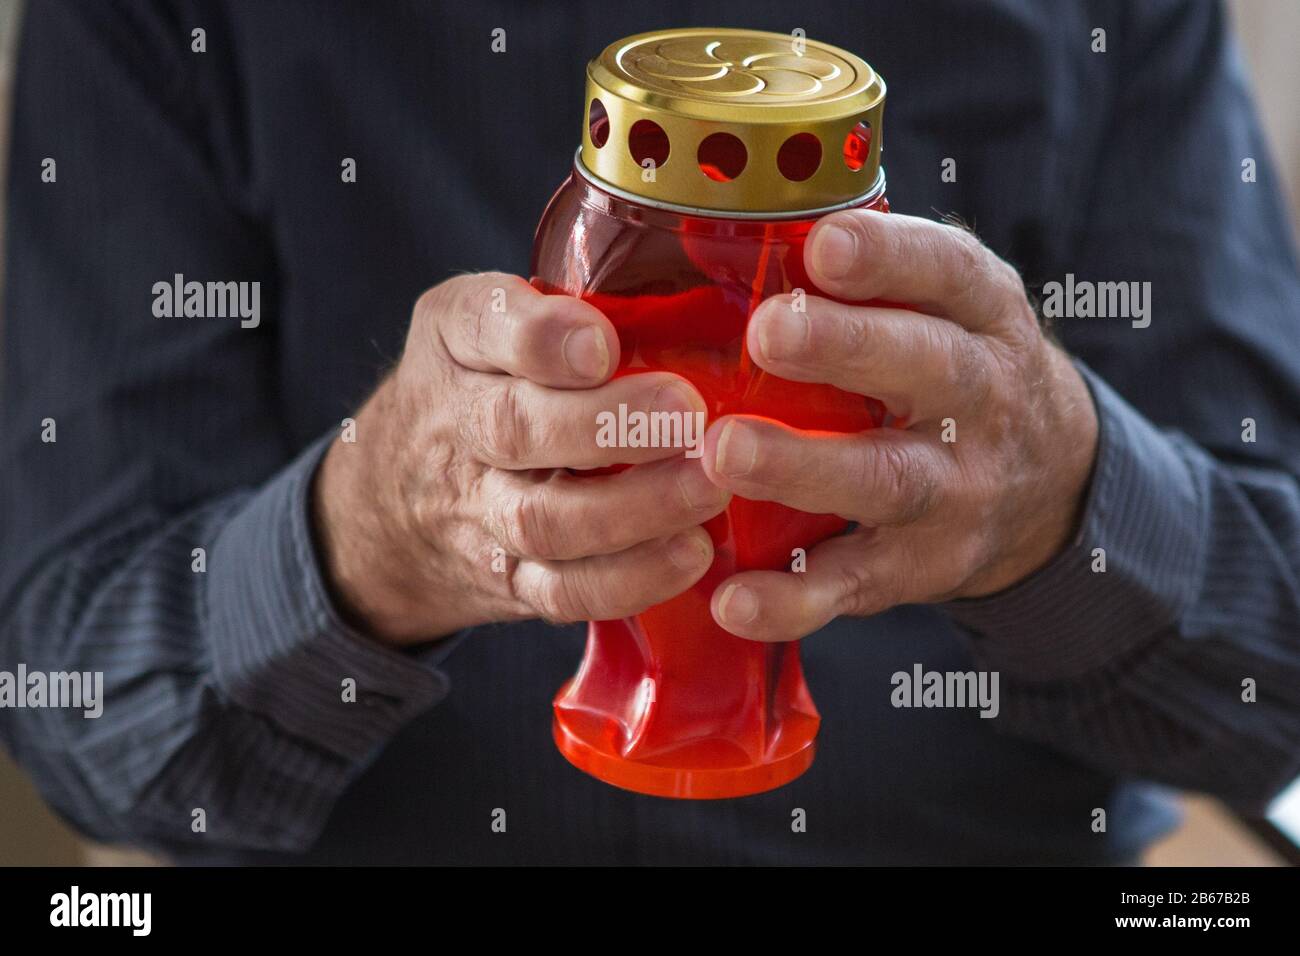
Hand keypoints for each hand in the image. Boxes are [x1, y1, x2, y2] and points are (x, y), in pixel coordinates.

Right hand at [312, 272, 726, 644]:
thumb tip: (686, 286)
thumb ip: (550, 305)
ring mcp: (480, 514)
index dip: (541, 338)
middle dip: (607, 427)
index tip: (602, 343)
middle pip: (516, 430)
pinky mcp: (509, 580)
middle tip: (689, 414)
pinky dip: (629, 579)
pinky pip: (562, 591)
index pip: (482, 328)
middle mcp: (457, 428)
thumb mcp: (481, 320)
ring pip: (544, 520)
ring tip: (710, 485)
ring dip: (635, 508)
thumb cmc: (475, 387)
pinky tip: (692, 553)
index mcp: (454, 343)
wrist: (391, 504)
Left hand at [701, 211, 1098, 640]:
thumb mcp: (944, 306)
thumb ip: (872, 271)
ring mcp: (956, 490)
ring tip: (726, 452)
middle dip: (848, 348)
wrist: (1050, 483)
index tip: (828, 245)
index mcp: (982, 317)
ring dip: (806, 467)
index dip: (893, 256)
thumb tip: (721, 222)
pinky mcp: (919, 566)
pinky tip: (733, 598)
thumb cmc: (954, 368)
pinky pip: (857, 584)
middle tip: (767, 332)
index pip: (949, 272)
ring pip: (888, 479)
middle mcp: (982, 400)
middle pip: (927, 369)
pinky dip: (795, 597)